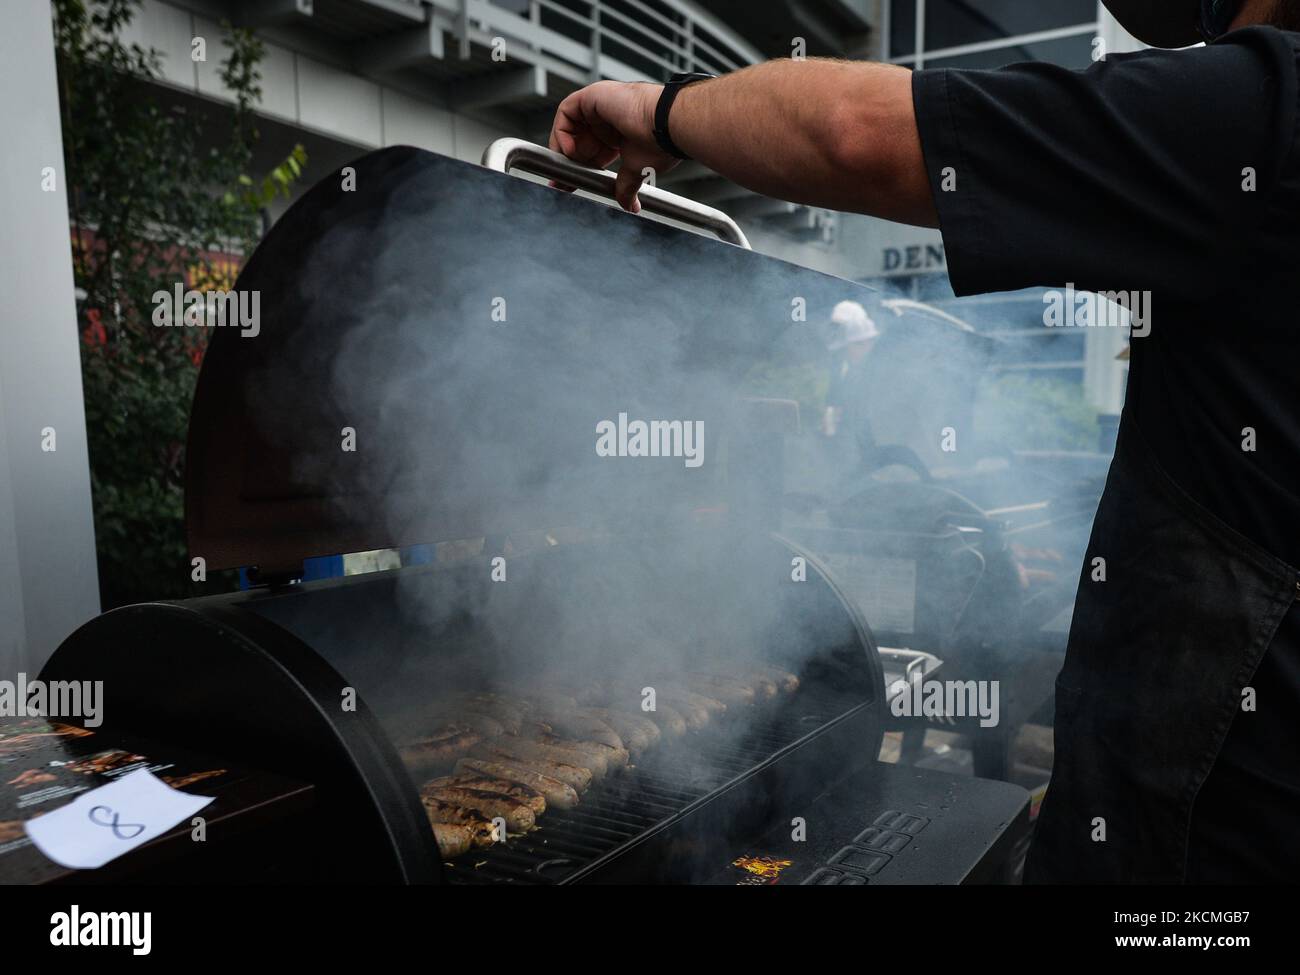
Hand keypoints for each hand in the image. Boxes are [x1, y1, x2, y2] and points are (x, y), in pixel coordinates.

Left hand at [548, 80, 679, 212]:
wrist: (668, 125)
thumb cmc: (661, 142)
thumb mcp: (637, 171)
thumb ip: (627, 187)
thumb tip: (630, 206)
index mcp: (618, 133)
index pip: (591, 151)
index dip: (579, 168)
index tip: (570, 185)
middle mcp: (608, 117)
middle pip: (577, 139)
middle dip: (567, 162)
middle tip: (562, 182)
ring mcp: (599, 104)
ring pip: (569, 125)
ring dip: (563, 149)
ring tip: (567, 168)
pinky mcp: (592, 96)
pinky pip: (566, 112)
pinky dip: (562, 132)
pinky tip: (570, 150)